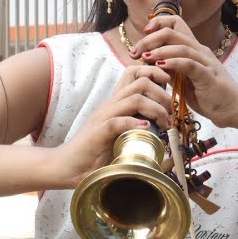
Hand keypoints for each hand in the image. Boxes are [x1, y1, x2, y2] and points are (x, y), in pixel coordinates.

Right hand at [50, 63, 171, 188]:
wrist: (67, 166)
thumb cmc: (95, 153)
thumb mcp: (120, 135)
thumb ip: (137, 129)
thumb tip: (162, 135)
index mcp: (115, 103)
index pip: (133, 73)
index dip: (153, 72)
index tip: (168, 85)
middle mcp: (110, 105)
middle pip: (140, 82)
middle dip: (162, 94)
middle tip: (170, 112)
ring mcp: (103, 118)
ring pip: (134, 99)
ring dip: (155, 109)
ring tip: (164, 124)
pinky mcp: (98, 134)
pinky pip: (117, 122)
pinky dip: (134, 124)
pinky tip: (145, 129)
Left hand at [128, 14, 237, 129]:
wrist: (232, 109)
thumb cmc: (208, 95)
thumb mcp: (183, 81)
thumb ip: (170, 69)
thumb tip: (151, 62)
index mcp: (193, 49)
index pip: (176, 23)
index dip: (158, 23)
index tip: (143, 33)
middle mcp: (200, 50)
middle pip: (173, 31)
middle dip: (150, 39)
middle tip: (135, 52)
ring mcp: (205, 62)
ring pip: (180, 46)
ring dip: (159, 50)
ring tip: (144, 58)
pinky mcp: (208, 75)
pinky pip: (189, 63)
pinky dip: (173, 62)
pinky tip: (160, 65)